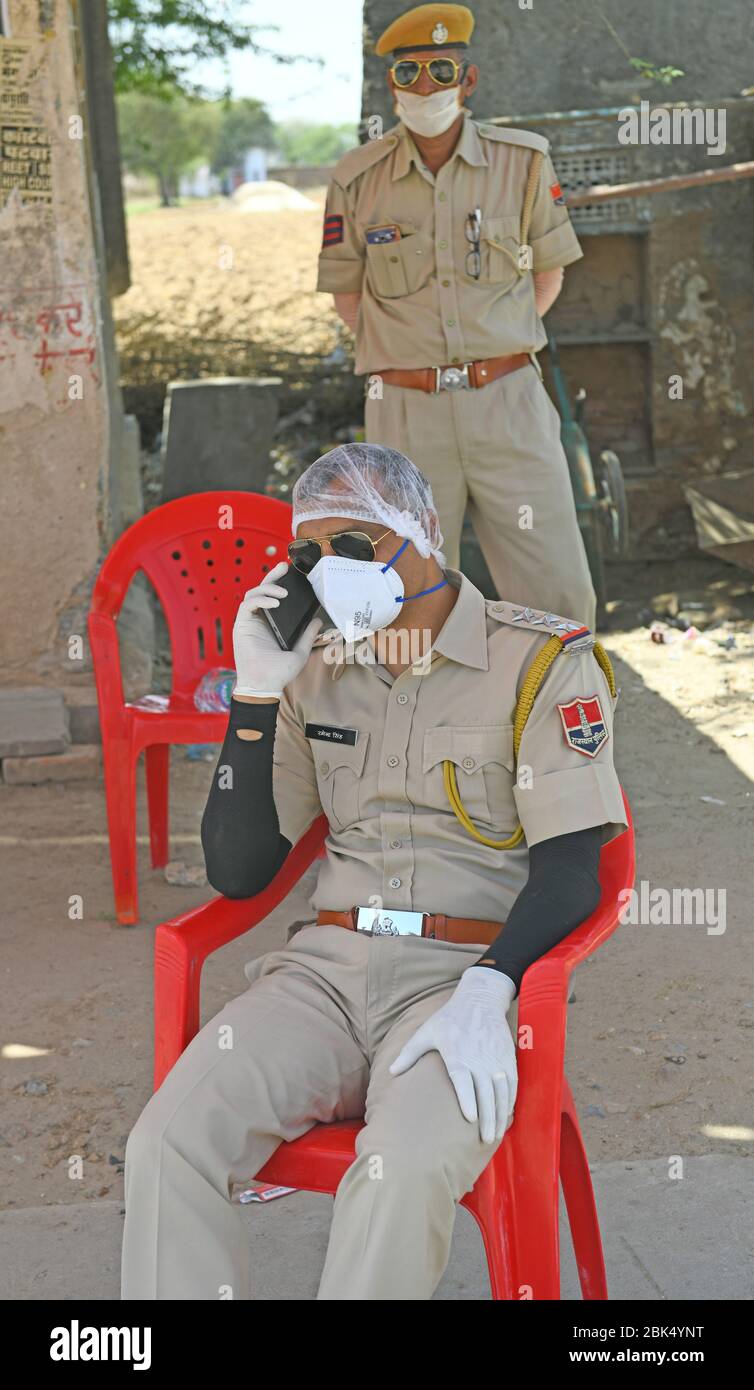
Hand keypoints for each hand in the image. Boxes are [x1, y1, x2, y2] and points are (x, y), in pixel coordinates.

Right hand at [232, 561, 322, 697]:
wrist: (264, 686)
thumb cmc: (279, 673)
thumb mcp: (300, 651)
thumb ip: (307, 635)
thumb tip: (318, 620)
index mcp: (271, 623)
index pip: (273, 597)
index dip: (280, 583)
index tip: (291, 573)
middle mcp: (259, 619)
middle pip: (262, 590)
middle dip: (272, 576)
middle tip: (284, 567)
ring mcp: (249, 621)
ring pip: (253, 593)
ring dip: (267, 588)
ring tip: (283, 593)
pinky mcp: (241, 624)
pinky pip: (248, 604)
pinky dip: (261, 599)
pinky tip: (275, 601)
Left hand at [389, 966, 517, 1143]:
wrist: (480, 1000)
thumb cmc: (450, 1018)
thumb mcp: (427, 1032)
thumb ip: (409, 1054)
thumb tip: (392, 1072)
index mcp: (458, 1054)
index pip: (464, 1080)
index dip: (468, 1100)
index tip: (470, 1119)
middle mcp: (480, 1059)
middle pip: (486, 1093)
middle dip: (488, 1118)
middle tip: (485, 1140)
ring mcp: (496, 1060)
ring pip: (502, 1092)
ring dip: (500, 1115)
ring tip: (495, 1135)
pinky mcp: (507, 1058)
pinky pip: (511, 1084)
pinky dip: (510, 1101)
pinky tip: (506, 1116)